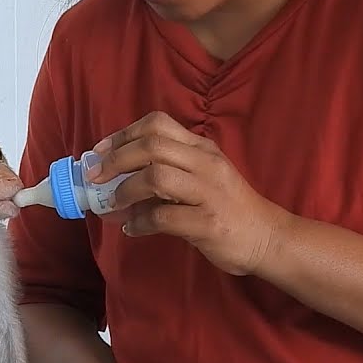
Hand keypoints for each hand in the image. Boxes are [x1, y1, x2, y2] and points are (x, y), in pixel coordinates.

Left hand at [92, 111, 293, 275]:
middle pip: (151, 145)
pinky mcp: (207, 222)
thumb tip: (117, 183)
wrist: (268, 238)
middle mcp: (206, 163)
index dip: (122, 135)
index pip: (157, 124)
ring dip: (125, 191)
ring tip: (112, 205)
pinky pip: (162, 217)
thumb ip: (166, 174)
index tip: (99, 151)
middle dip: (115, 159)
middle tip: (95, 177)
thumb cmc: (228, 208)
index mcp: (202, 149)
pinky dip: (139, 223)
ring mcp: (209, 192)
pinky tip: (132, 228)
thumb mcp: (202, 179)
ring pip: (156, 176)